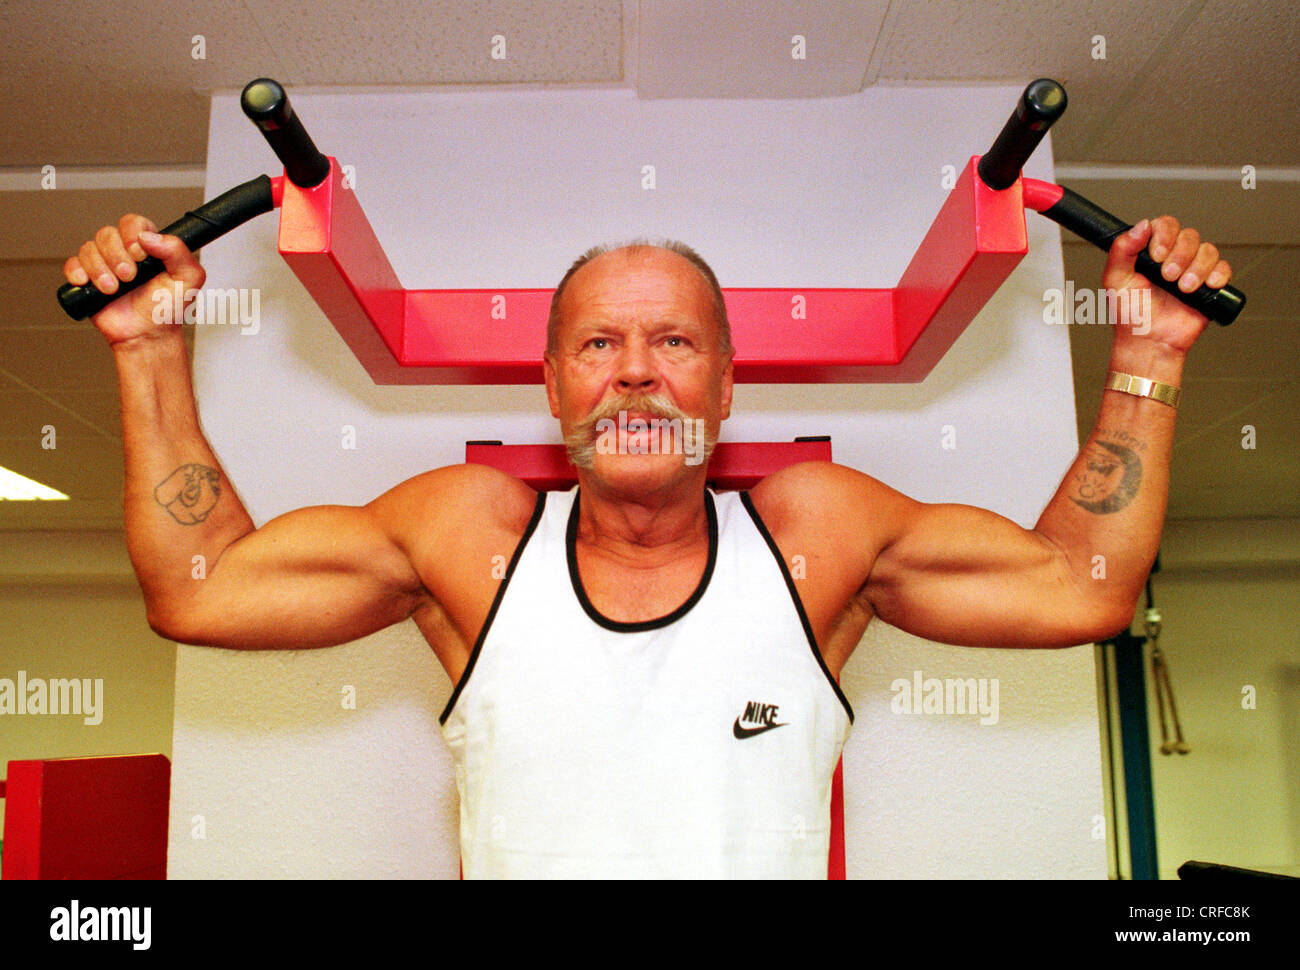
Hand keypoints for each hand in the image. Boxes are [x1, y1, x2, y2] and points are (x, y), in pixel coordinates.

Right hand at [63, 214, 204, 346]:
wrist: (148, 337)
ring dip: (100, 269)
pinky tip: (88, 284)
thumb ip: (178, 251)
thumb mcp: (188, 279)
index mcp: (149, 247)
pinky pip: (72, 264)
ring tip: (113, 289)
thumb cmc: (168, 310)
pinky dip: (77, 272)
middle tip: (129, 277)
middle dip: (116, 256)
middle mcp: (125, 252)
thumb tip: (150, 236)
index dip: (132, 235)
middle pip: (107, 234)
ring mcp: (105, 265)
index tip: (140, 256)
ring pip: (89, 248)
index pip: (133, 223)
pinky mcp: (88, 279)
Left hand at [1102, 215, 1231, 355]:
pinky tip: (1206, 286)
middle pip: (1189, 236)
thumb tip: (1141, 225)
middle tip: (1167, 277)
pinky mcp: (1209, 284)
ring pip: (1207, 250)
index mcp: (1151, 252)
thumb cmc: (1130, 315)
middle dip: (1180, 256)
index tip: (1157, 255)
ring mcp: (1192, 269)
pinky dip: (1218, 274)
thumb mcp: (1115, 280)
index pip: (1165, 225)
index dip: (1164, 236)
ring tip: (1183, 288)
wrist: (1149, 342)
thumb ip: (1122, 250)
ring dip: (1196, 268)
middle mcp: (1173, 257)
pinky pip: (1223, 268)